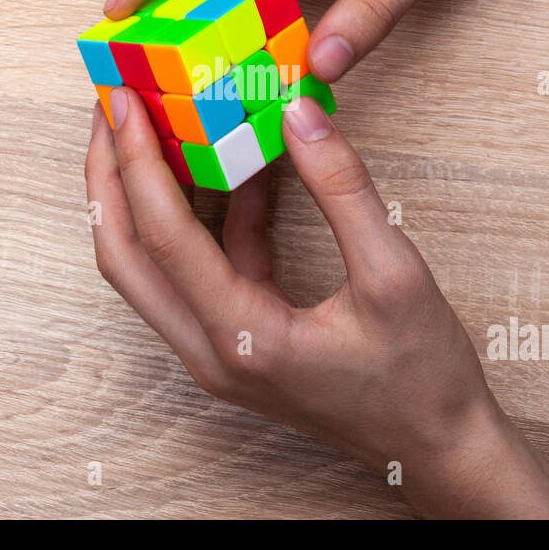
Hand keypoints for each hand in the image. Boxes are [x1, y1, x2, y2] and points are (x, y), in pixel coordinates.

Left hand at [84, 88, 548, 517]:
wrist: (438, 447)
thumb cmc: (422, 377)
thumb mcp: (394, 273)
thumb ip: (343, 189)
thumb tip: (298, 113)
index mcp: (243, 339)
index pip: (164, 238)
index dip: (138, 162)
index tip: (124, 102)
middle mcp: (211, 352)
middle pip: (125, 256)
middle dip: (110, 177)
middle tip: (112, 106)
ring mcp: (218, 351)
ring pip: (152, 265)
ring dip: (145, 196)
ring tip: (151, 125)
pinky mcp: (238, 341)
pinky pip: (202, 270)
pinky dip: (207, 217)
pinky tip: (236, 167)